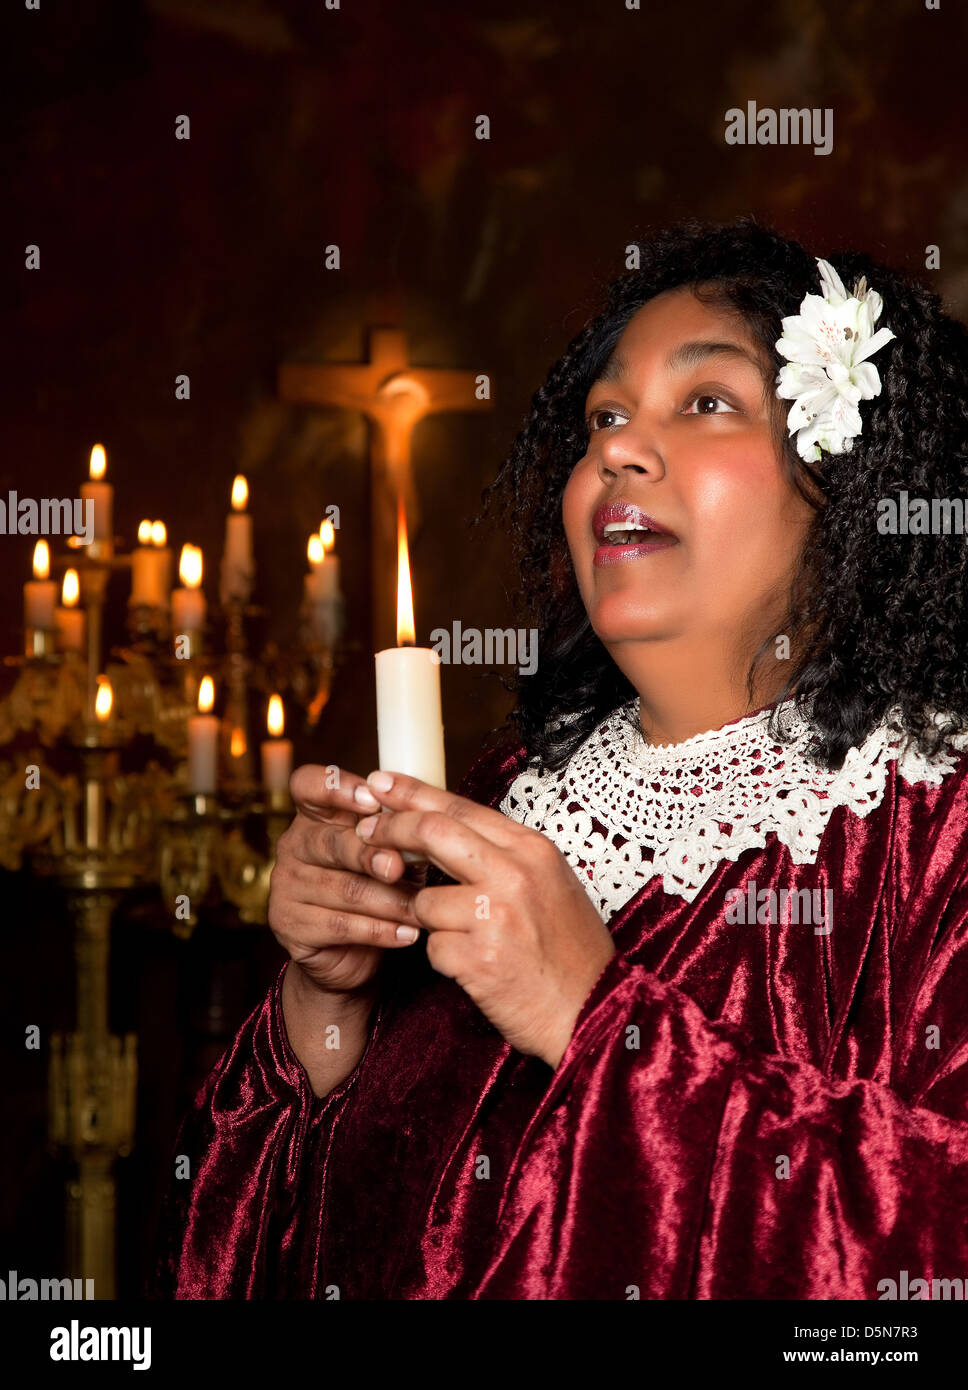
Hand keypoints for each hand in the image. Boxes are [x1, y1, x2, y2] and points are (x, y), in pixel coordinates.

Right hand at [268, 764, 426, 994]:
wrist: (352, 952)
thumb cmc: (377, 888)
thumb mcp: (393, 853)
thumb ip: (401, 835)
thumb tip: (428, 822)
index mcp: (316, 816)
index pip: (309, 785)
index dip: (336, 788)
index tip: (371, 800)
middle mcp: (295, 845)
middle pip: (330, 842)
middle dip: (370, 855)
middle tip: (398, 868)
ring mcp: (286, 884)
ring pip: (342, 888)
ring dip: (389, 901)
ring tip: (421, 910)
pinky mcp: (289, 924)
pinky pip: (339, 925)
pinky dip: (380, 931)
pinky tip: (407, 934)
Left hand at [353, 770, 616, 1068]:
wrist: (593, 1011)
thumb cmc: (571, 951)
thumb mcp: (549, 883)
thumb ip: (501, 854)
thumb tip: (442, 830)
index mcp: (532, 849)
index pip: (458, 807)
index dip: (411, 793)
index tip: (380, 783)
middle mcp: (514, 873)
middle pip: (430, 832)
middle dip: (390, 830)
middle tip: (366, 834)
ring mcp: (494, 915)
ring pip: (423, 900)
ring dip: (429, 920)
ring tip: (468, 939)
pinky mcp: (477, 958)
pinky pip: (433, 947)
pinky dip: (446, 959)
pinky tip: (478, 968)